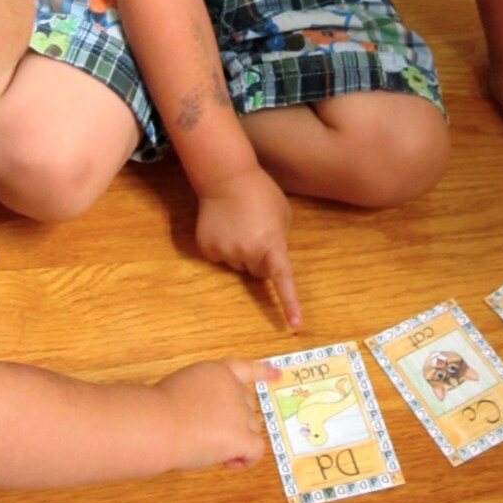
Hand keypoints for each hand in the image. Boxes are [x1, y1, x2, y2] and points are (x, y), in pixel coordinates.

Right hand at [157, 357, 282, 469]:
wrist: (158, 423)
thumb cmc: (158, 409)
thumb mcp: (182, 389)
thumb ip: (201, 396)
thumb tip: (207, 418)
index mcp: (217, 372)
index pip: (245, 368)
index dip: (263, 372)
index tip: (277, 375)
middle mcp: (233, 388)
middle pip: (248, 407)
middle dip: (236, 422)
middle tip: (209, 435)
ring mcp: (239, 412)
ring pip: (252, 429)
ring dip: (237, 440)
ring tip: (210, 449)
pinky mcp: (241, 436)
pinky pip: (256, 451)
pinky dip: (246, 460)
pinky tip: (228, 463)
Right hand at [195, 168, 301, 326]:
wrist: (225, 178)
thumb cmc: (261, 192)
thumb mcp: (282, 215)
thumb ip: (280, 239)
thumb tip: (272, 255)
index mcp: (271, 245)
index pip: (283, 279)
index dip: (290, 302)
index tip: (295, 324)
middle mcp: (248, 254)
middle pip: (258, 272)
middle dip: (260, 260)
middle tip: (257, 233)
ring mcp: (225, 253)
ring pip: (238, 265)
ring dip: (241, 252)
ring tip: (239, 224)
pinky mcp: (207, 250)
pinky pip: (220, 258)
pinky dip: (222, 247)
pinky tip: (223, 227)